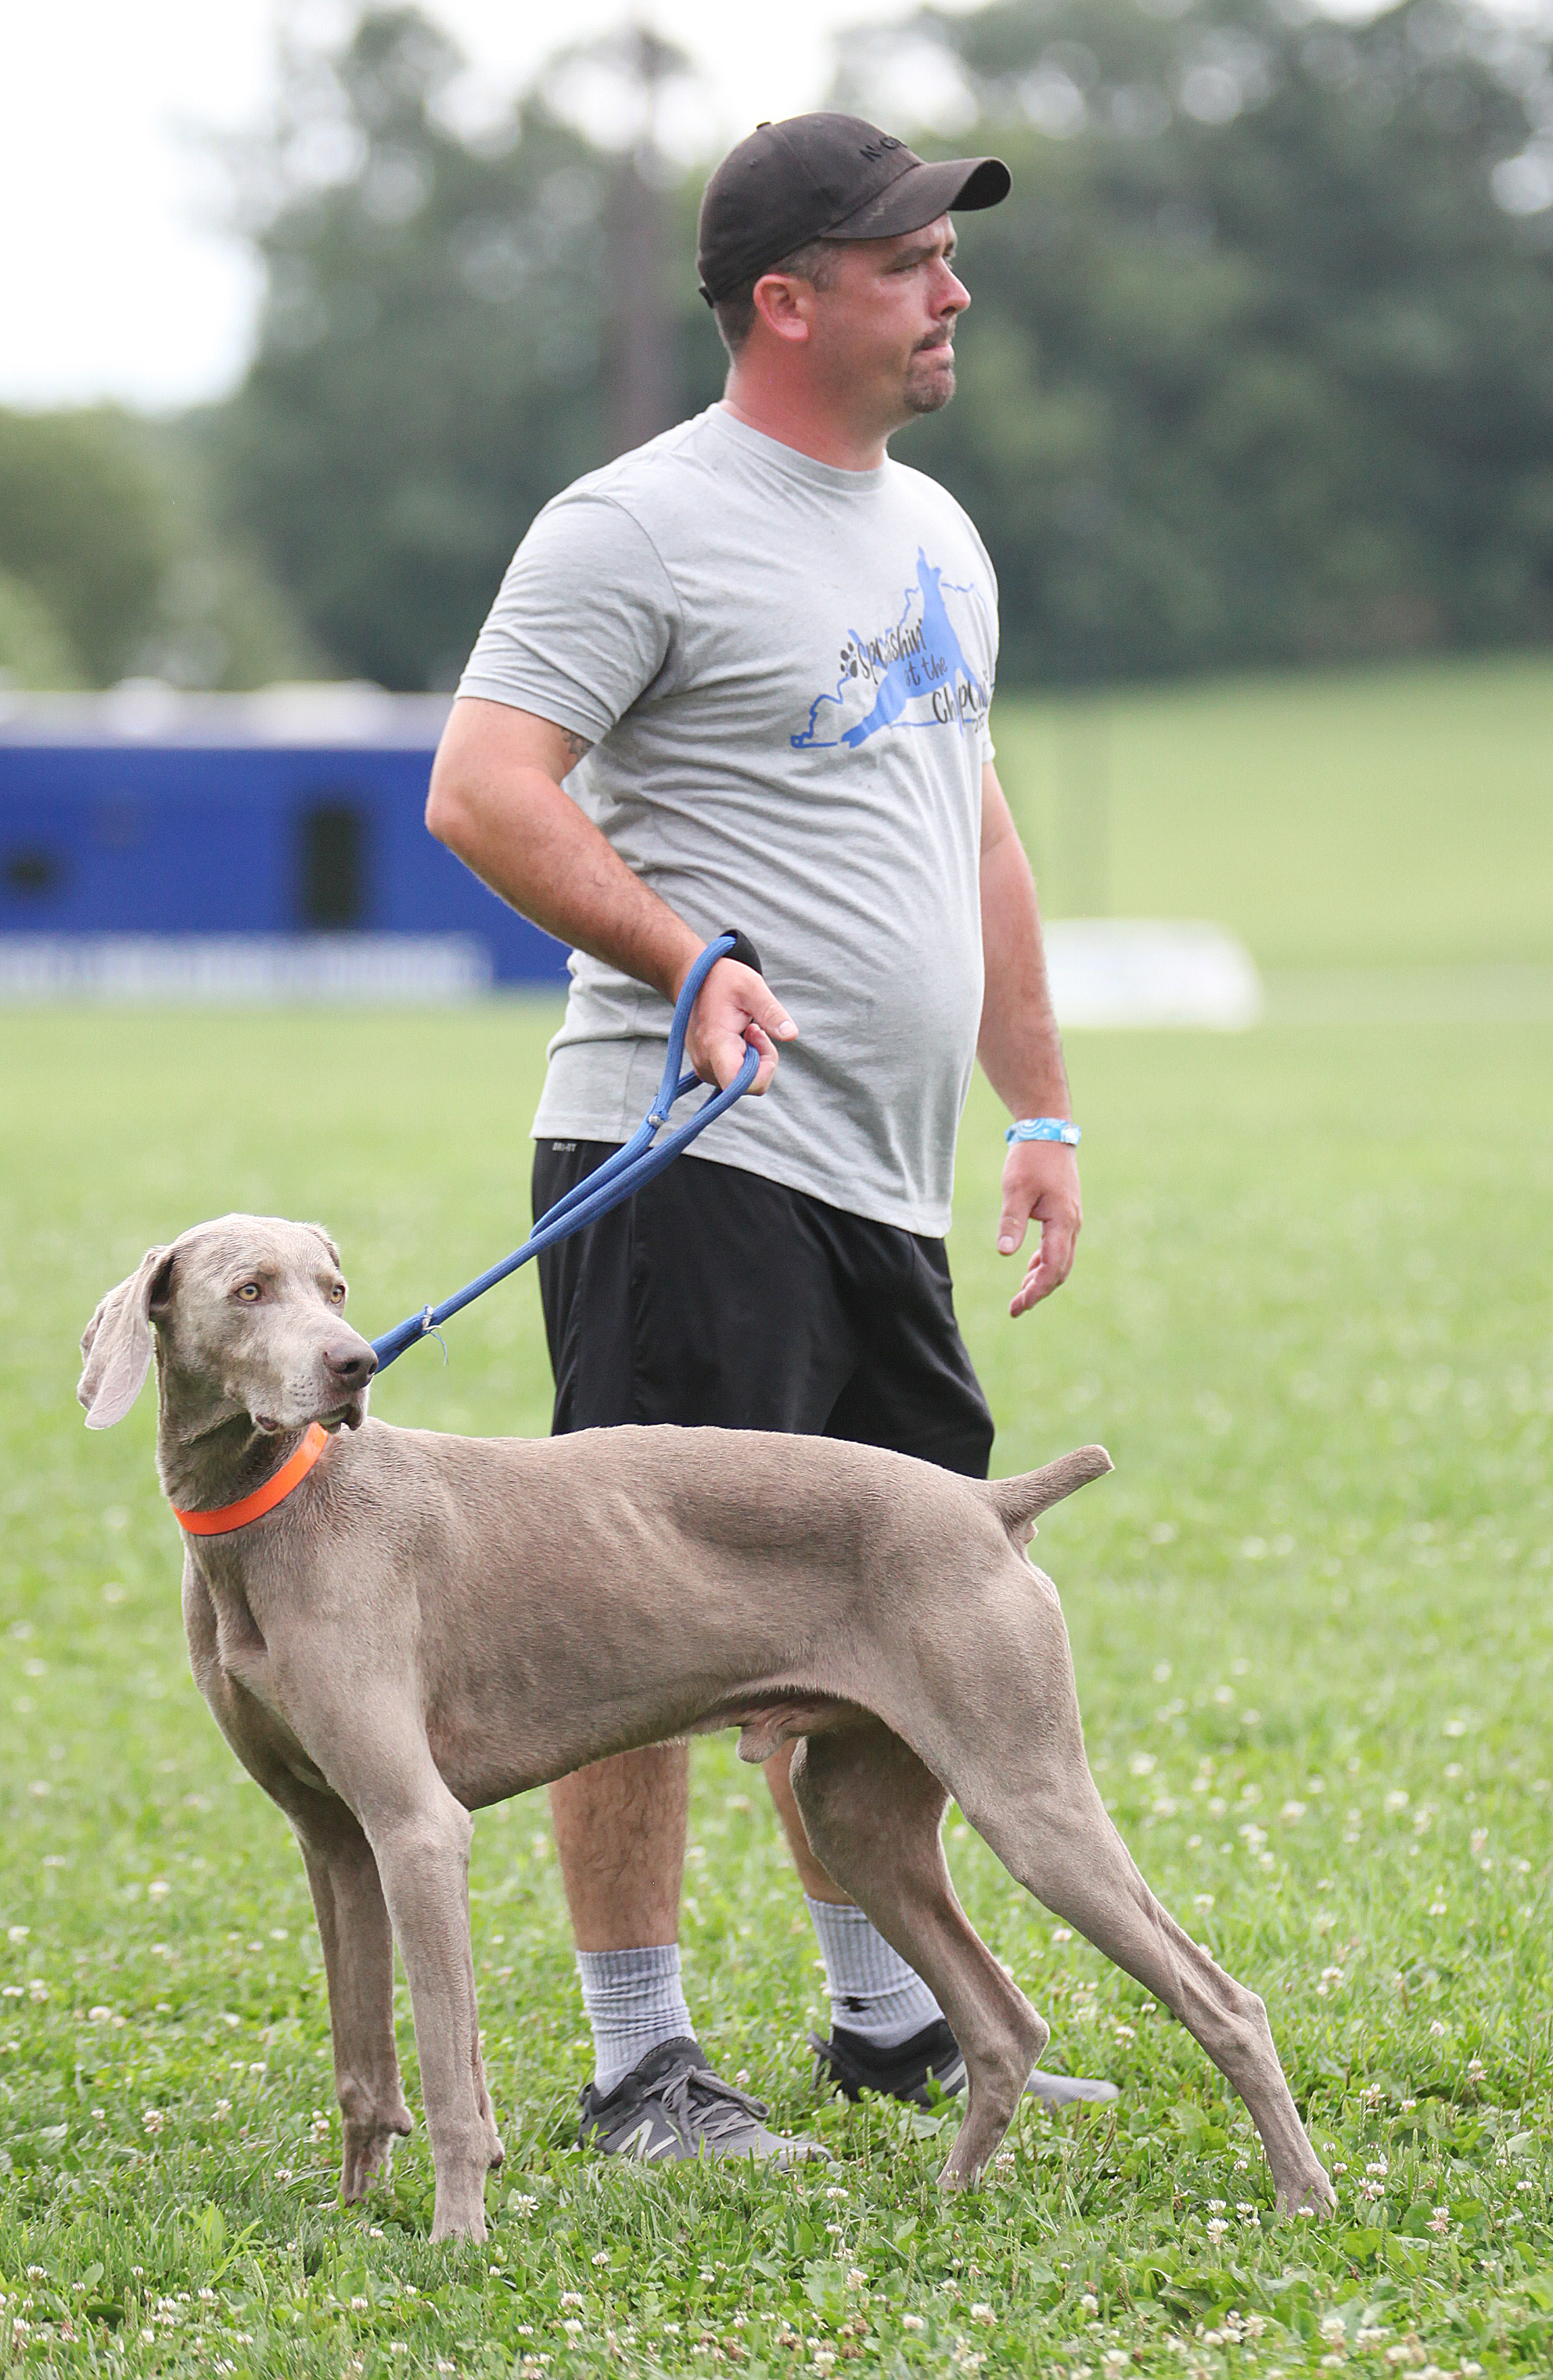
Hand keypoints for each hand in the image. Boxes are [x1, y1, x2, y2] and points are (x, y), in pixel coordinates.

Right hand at [681, 955, 796, 1095]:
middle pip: (747, 1084)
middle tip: (755, 1029)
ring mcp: (703, 1067)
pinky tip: (738, 1038)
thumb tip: (791, 1035)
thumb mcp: (752, 988)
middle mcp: (704, 1062)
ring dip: (753, 1059)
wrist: (695, 979)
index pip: (739, 1084)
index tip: (761, 1037)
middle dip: (761, 1059)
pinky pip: (733, 1077)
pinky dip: (743, 1061)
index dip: (761, 1072)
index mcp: (715, 1043)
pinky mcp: (705, 1068)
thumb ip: (771, 1012)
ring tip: (745, 1030)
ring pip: (742, 1082)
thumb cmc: (724, 980)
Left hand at [997, 1141, 1081, 1316]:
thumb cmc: (1031, 1159)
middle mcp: (1072, 1225)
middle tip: (1016, 1308)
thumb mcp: (1016, 1189)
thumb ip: (1012, 1221)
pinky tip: (1029, 1269)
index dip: (1036, 1290)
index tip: (1017, 1305)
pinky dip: (1045, 1262)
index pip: (1052, 1267)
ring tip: (1021, 1295)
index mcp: (1063, 1221)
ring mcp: (1071, 1220)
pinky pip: (1059, 1248)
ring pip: (1061, 1260)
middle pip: (1060, 1270)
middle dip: (1039, 1291)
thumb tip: (1005, 1253)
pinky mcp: (1065, 1215)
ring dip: (1042, 1279)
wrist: (1048, 1132)